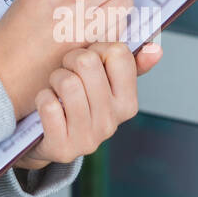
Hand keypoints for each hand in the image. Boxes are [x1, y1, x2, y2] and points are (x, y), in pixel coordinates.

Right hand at [0, 0, 133, 120]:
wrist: (3, 79)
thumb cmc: (11, 39)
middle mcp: (72, 4)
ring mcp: (87, 29)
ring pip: (126, 3)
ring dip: (116, 6)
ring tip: (95, 15)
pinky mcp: (95, 52)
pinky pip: (121, 31)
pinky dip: (113, 30)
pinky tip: (93, 35)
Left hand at [13, 37, 162, 169]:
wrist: (45, 139)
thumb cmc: (76, 101)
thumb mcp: (103, 83)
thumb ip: (129, 64)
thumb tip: (155, 49)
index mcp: (127, 103)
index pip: (118, 52)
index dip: (97, 48)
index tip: (90, 60)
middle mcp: (111, 123)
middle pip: (87, 62)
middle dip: (70, 60)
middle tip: (68, 72)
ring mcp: (88, 138)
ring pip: (67, 82)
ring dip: (55, 79)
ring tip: (57, 89)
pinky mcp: (63, 148)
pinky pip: (49, 104)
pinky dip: (42, 98)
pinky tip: (47, 107)